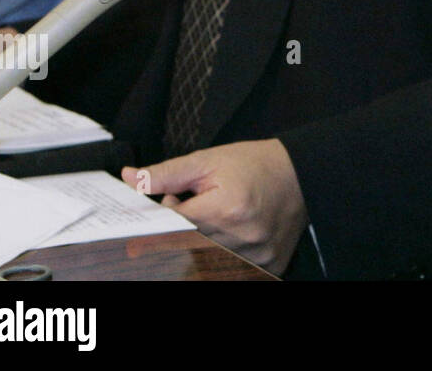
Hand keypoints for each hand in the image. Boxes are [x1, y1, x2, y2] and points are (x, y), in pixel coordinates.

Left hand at [122, 140, 307, 275]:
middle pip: (187, 248)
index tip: (160, 215)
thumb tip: (129, 179)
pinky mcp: (268, 266)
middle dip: (182, 231)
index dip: (164, 218)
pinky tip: (233, 234)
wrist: (302, 173)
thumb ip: (166, 174)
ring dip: (201, 244)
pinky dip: (224, 256)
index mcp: (225, 209)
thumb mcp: (208, 161)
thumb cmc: (256, 164)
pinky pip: (233, 270)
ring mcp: (256, 256)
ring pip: (207, 261)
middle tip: (195, 208)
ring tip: (216, 217)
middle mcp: (241, 238)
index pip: (173, 228)